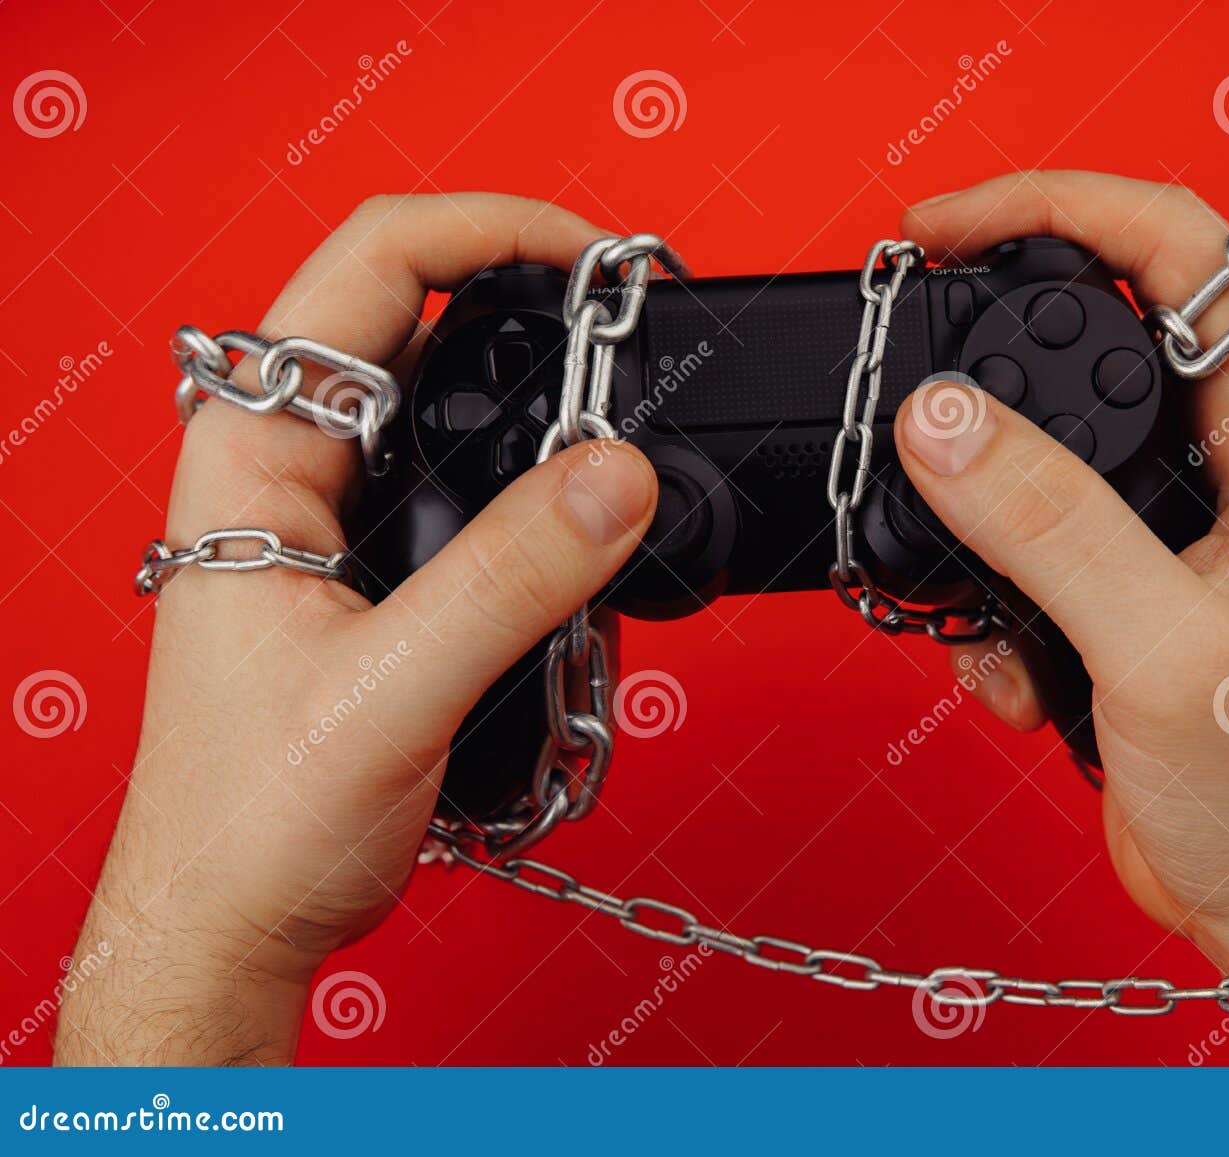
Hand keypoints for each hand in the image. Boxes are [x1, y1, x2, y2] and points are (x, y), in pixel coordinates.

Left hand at [56, 194, 657, 1064]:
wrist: (239, 920)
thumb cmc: (248, 821)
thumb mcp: (385, 693)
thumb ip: (509, 583)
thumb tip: (615, 480)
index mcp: (250, 453)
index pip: (367, 264)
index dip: (489, 229)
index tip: (591, 261)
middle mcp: (294, 463)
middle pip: (423, 314)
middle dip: (534, 310)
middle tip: (628, 338)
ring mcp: (342, 513)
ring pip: (460, 403)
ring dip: (545, 411)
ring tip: (614, 448)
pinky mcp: (387, 567)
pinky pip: (481, 486)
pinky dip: (546, 494)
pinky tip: (582, 535)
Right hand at [894, 171, 1228, 1064]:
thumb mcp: (1166, 647)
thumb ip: (1049, 523)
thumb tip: (942, 421)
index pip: (1178, 249)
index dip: (1053, 208)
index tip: (941, 231)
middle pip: (1097, 332)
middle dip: (992, 366)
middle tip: (911, 394)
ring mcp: (1181, 521)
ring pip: (1046, 446)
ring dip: (985, 515)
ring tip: (989, 600)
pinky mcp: (1133, 583)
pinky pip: (1031, 539)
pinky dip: (996, 600)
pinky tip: (1023, 673)